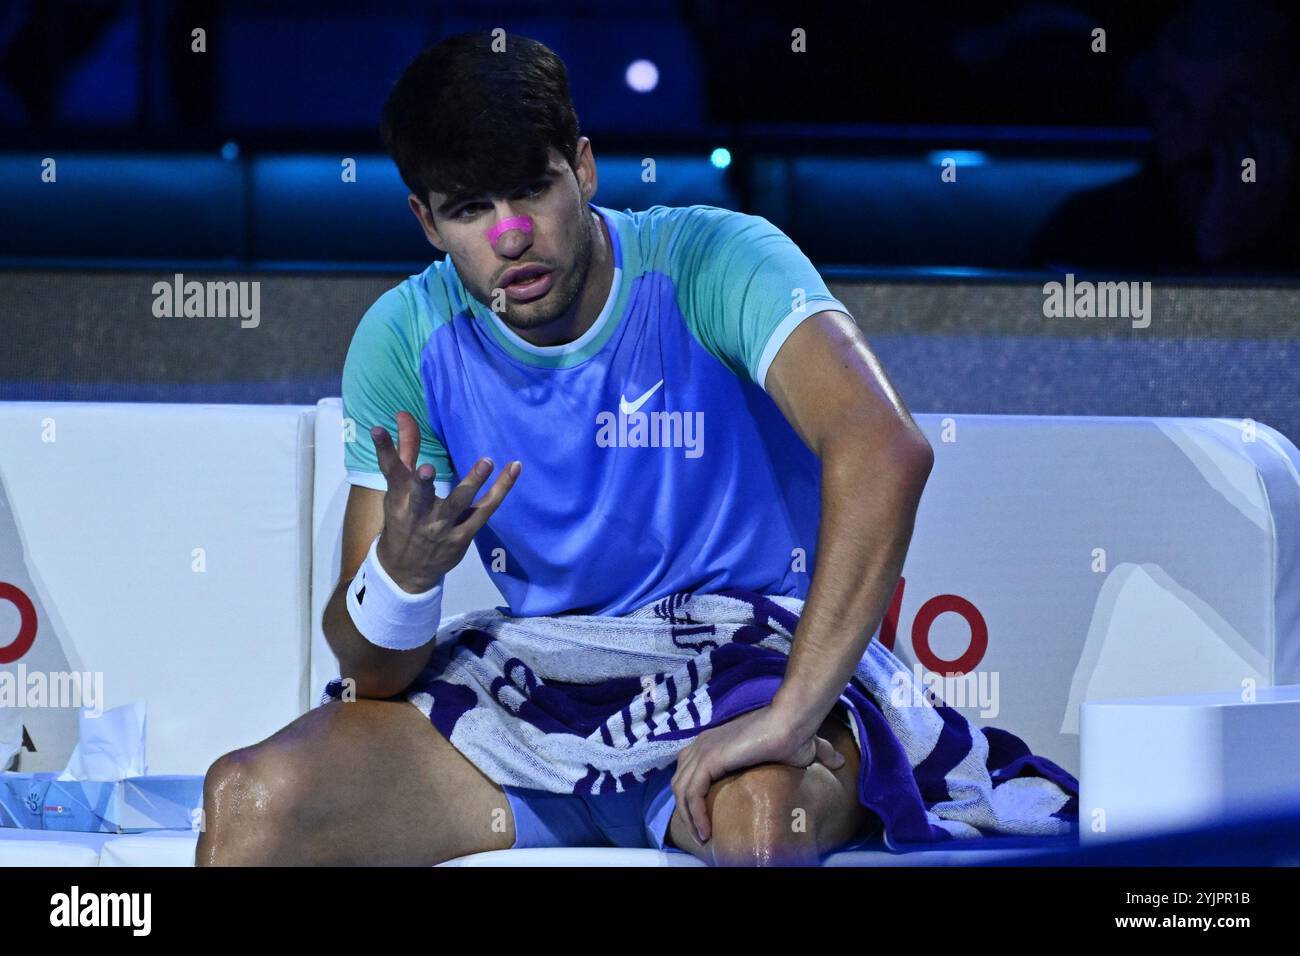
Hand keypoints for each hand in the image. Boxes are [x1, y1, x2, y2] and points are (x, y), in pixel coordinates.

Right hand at [370, 410, 519, 592]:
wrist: (405, 571)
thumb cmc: (402, 519)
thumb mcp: (397, 489)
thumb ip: (404, 451)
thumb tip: (403, 414)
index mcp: (399, 498)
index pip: (390, 470)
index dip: (384, 449)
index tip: (377, 428)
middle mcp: (418, 512)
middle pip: (419, 495)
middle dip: (421, 482)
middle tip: (426, 469)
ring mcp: (441, 526)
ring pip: (458, 503)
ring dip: (472, 482)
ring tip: (486, 461)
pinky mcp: (463, 536)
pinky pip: (485, 511)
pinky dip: (500, 491)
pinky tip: (513, 469)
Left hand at [670, 704, 844, 843]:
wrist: (794, 722)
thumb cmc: (797, 735)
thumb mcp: (803, 751)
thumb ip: (816, 755)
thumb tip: (839, 761)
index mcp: (714, 741)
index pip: (689, 770)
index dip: (692, 796)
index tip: (704, 821)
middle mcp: (703, 743)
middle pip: (680, 781)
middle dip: (686, 810)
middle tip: (702, 833)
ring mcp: (704, 749)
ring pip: (681, 789)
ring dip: (689, 816)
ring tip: (703, 836)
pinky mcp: (710, 758)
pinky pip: (691, 792)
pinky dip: (694, 813)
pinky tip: (705, 830)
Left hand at [1195, 123, 1293, 263]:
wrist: (1228, 251)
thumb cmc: (1249, 230)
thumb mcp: (1274, 207)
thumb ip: (1277, 185)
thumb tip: (1276, 162)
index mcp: (1283, 186)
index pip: (1285, 148)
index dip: (1274, 136)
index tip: (1266, 133)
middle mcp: (1269, 181)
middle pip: (1265, 141)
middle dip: (1255, 132)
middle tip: (1246, 132)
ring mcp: (1247, 183)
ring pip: (1244, 147)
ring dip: (1236, 140)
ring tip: (1229, 140)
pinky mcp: (1225, 187)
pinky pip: (1224, 157)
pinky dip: (1221, 148)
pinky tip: (1217, 147)